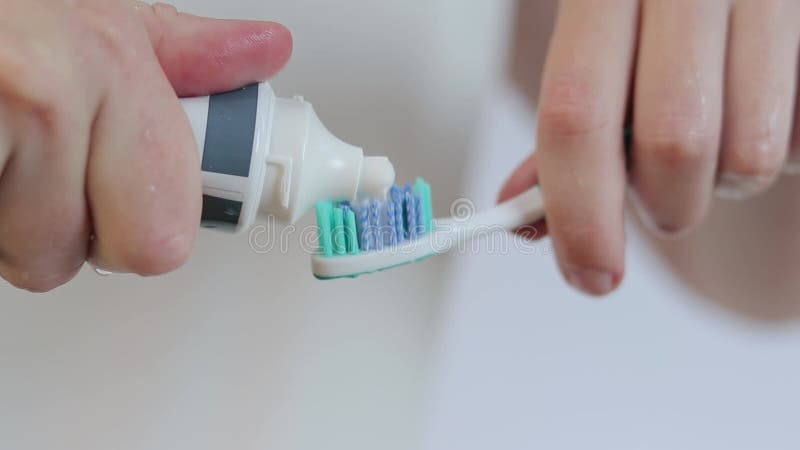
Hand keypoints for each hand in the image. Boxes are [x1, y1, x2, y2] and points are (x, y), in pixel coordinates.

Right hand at [0, 1, 291, 291]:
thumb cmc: (12, 9)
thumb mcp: (97, 11)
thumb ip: (177, 50)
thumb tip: (260, 53)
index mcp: (109, 61)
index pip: (161, 239)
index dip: (137, 230)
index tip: (124, 200)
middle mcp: (41, 90)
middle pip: (78, 261)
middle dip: (65, 235)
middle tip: (41, 170)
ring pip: (9, 256)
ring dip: (3, 219)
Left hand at [500, 0, 799, 295]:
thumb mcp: (595, 30)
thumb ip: (571, 115)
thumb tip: (526, 213)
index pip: (577, 114)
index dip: (578, 211)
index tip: (588, 274)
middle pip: (673, 146)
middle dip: (664, 205)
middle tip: (659, 194)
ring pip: (751, 155)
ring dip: (723, 179)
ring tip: (713, 128)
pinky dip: (775, 147)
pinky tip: (758, 103)